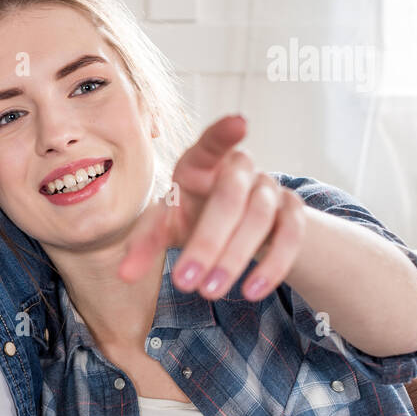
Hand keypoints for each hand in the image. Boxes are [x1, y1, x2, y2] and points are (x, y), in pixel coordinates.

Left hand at [119, 115, 306, 301]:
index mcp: (202, 163)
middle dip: (207, 242)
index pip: (212, 143)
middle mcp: (240, 169)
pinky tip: (251, 291)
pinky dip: (272, 266)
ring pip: (260, 218)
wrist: (238, 226)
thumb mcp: (168, 225)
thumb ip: (146, 243)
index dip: (224, 133)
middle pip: (230, 196)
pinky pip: (290, 236)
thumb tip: (124, 274)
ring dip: (233, 259)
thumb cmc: (194, 215)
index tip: (239, 123)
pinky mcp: (293, 213)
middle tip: (183, 282)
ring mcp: (270, 189)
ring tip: (208, 293)